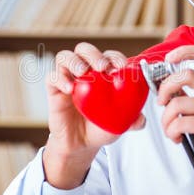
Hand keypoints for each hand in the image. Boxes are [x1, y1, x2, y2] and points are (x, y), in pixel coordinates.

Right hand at [43, 42, 144, 188]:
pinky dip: (60, 79)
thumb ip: (133, 120)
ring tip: (82, 72)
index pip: (108, 56)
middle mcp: (84, 72)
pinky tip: (69, 88)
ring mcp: (68, 79)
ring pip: (65, 57)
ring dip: (74, 61)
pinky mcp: (54, 91)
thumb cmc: (101, 127)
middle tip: (102, 67)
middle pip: (84, 50)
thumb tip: (141, 119)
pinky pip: (52, 77)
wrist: (81, 144)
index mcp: (102, 74)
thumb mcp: (121, 124)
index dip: (115, 57)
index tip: (122, 66)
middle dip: (94, 54)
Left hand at [156, 46, 193, 176]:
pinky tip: (177, 137)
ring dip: (166, 119)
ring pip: (177, 103)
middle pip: (186, 74)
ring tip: (170, 128)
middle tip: (162, 101)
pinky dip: (171, 131)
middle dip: (166, 87)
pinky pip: (180, 123)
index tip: (169, 58)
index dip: (184, 52)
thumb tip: (167, 89)